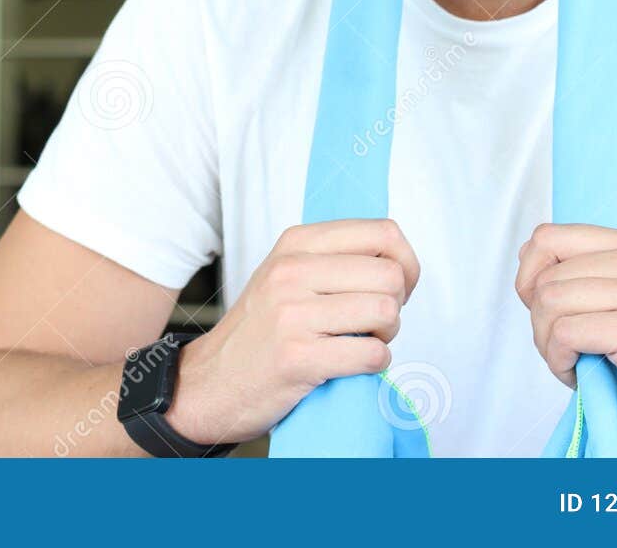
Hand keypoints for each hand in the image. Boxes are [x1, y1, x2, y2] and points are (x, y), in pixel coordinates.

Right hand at [166, 218, 419, 445]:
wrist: (210, 382)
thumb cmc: (260, 330)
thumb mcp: (286, 275)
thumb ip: (334, 258)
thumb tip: (401, 260)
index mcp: (296, 243)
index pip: (383, 234)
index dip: (406, 263)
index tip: (398, 287)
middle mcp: (292, 271)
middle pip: (390, 276)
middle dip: (397, 304)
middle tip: (377, 322)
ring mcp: (292, 314)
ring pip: (385, 312)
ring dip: (387, 335)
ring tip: (363, 341)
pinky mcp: (298, 358)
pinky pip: (371, 354)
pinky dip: (374, 363)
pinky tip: (353, 364)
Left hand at [515, 223, 616, 455]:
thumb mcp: (616, 303)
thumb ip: (578, 275)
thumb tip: (526, 258)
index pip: (547, 238)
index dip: (530, 278)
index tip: (549, 311)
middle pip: (544, 277)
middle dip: (539, 321)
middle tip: (567, 350)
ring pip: (550, 302)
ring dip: (548, 344)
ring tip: (577, 362)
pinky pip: (564, 333)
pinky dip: (560, 361)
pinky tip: (583, 374)